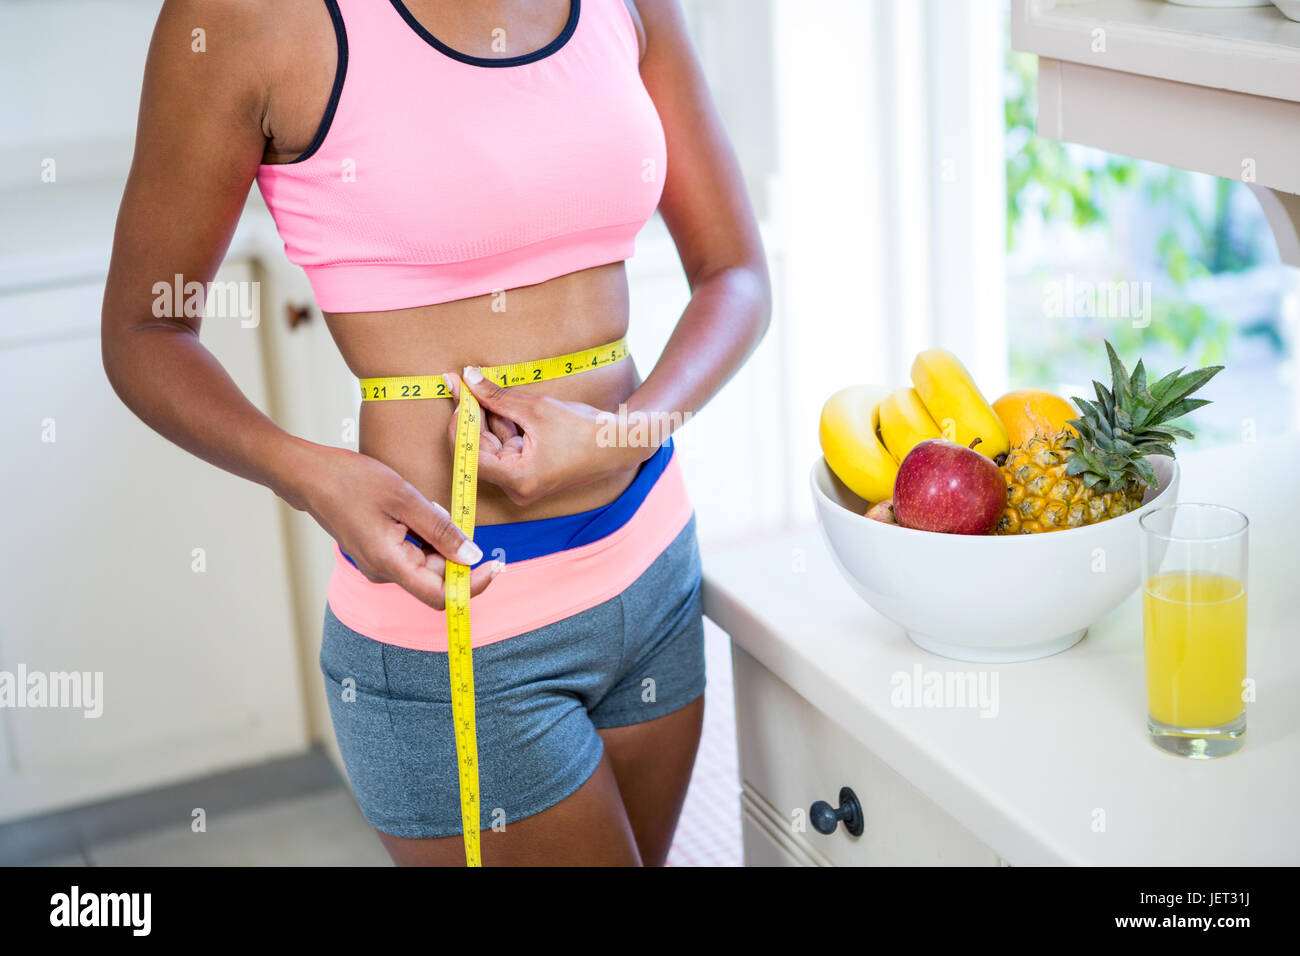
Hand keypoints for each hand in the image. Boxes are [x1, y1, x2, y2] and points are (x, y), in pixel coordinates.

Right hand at [301, 445, 500, 608]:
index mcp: (389, 564)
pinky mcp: (379, 553)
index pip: (441, 596)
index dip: (472, 585)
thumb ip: (441, 531)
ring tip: (420, 506)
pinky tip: (412, 509)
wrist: (310, 475)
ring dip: (436, 537)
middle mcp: (384, 572)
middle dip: (452, 549)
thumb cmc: (352, 482)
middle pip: (436, 576)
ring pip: (425, 561)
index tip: (495, 566)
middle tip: (447, 513)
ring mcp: (380, 564)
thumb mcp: (406, 499)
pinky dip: (422, 533)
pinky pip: (412, 551)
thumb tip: (472, 557)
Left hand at [443, 368, 647, 506]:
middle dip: (473, 417)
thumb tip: (466, 378)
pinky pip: (507, 449)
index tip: (461, 394)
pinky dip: (504, 427)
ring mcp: (522, 483)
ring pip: (492, 448)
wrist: (619, 444)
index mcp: (517, 479)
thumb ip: (497, 396)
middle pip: (478, 451)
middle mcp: (516, 489)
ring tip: (487, 390)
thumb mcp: (536, 409)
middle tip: (467, 385)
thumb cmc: (584, 429)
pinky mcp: (528, 474)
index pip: (470, 454)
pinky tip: (505, 405)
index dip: (461, 423)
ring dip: (488, 419)